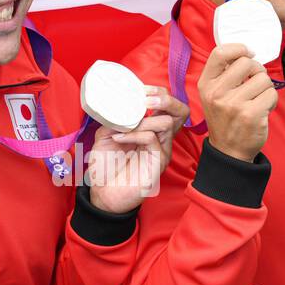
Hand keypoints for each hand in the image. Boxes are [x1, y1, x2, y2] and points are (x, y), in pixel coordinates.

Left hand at [86, 86, 188, 213]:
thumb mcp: (105, 135)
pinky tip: (118, 138)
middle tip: (144, 99)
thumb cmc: (107, 167)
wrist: (103, 194)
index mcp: (151, 129)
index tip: (140, 89)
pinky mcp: (158, 164)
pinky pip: (152, 140)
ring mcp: (162, 151)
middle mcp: (161, 139)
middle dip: (165, 99)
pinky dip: (134, 134)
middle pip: (180, 111)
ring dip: (143, 119)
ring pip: (166, 123)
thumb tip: (116, 104)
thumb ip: (113, 119)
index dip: (159, 92)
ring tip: (125, 125)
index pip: (168, 105)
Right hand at [198, 43, 276, 161]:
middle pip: (247, 62)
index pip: (219, 53)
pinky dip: (271, 101)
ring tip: (257, 100)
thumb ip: (223, 74)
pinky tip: (263, 109)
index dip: (238, 48)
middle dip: (257, 71)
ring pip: (263, 79)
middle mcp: (217, 93)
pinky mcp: (251, 114)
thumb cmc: (225, 119)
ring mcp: (234, 104)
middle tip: (255, 83)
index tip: (248, 53)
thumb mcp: (213, 95)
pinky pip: (272, 94)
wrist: (229, 151)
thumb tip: (247, 53)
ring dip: (265, 88)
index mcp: (206, 85)